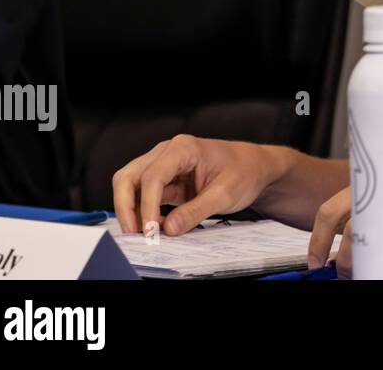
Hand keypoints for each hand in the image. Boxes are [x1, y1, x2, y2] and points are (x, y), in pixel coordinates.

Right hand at [111, 135, 280, 236]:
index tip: (150, 230)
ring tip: (143, 234)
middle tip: (135, 235)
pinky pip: (144, 195)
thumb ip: (196, 211)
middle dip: (126, 206)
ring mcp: (163, 165)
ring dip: (131, 210)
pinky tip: (155, 227)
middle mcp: (168, 152)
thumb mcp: (225, 194)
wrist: (255, 167)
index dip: (146, 205)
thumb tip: (167, 229)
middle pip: (129, 177)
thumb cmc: (244, 172)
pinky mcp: (165, 180)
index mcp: (183, 148)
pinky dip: (143, 211)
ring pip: (131, 185)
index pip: (153, 175)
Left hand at [306, 161, 382, 276]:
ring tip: (371, 273)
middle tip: (346, 273)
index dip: (319, 239)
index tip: (315, 262)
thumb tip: (348, 242)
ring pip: (373, 247)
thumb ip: (374, 210)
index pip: (331, 210)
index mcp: (374, 185)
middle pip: (351, 233)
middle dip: (344, 262)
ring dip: (367, 268)